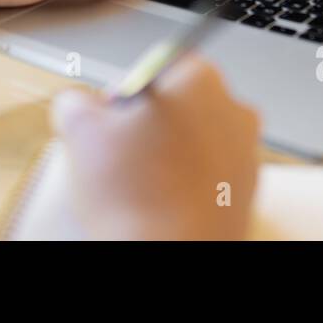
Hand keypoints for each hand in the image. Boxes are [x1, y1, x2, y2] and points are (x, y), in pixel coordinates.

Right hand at [51, 56, 260, 239]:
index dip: (125, 92)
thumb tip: (77, 105)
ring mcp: (246, 153)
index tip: (111, 117)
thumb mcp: (79, 131)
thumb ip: (75, 101)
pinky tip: (157, 202)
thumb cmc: (133, 197)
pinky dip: (184, 183)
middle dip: (147, 123)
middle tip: (117, 152)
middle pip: (179, 102)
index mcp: (199, 80)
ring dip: (166, 154)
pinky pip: (207, 174)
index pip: (156, 65)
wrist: (168, 257)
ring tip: (136, 184)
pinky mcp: (247, 192)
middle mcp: (233, 109)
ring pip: (193, 140)